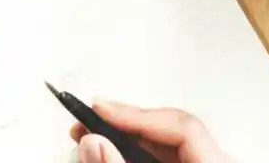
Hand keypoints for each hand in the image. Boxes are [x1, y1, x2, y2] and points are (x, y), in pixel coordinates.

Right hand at [70, 101, 230, 162]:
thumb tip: (95, 143)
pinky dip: (135, 154)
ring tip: (92, 141)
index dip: (137, 114)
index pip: (183, 125)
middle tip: (86, 126)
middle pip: (170, 132)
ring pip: (165, 145)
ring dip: (125, 140)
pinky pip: (165, 157)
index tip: (100, 110)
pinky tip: (113, 155)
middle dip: (123, 127)